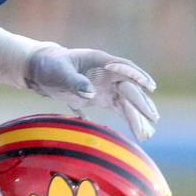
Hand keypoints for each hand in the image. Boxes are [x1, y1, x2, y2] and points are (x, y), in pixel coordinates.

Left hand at [26, 47, 159, 139]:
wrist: (42, 70)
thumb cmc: (51, 66)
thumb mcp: (59, 72)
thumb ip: (74, 81)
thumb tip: (91, 92)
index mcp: (100, 61)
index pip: (124, 67)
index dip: (137, 76)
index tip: (150, 87)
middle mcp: (107, 74)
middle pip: (129, 89)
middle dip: (141, 104)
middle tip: (153, 120)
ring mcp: (105, 87)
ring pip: (126, 102)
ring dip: (137, 116)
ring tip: (148, 134)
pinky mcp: (100, 98)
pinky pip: (117, 109)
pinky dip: (126, 120)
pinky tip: (139, 133)